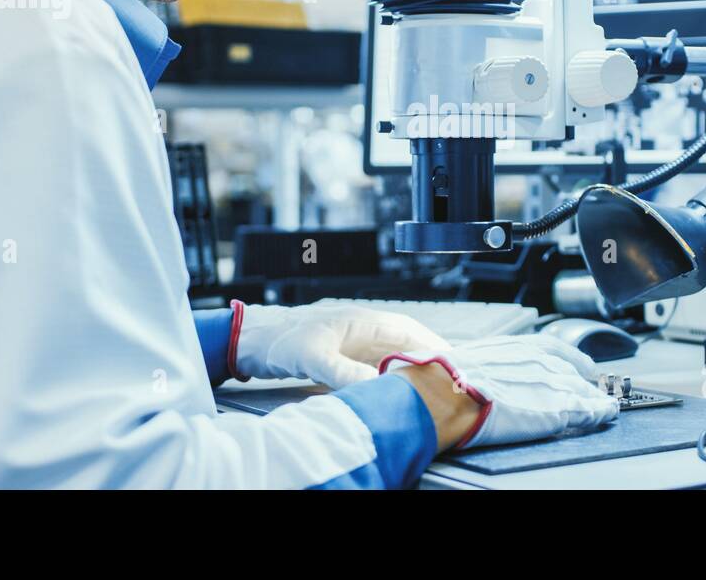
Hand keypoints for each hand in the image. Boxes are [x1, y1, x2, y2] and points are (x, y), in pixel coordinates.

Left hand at [229, 301, 449, 388]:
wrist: (253, 341)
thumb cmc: (280, 341)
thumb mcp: (312, 358)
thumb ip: (344, 371)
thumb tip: (377, 385)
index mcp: (359, 320)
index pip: (405, 330)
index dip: (430, 344)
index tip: (451, 358)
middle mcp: (361, 328)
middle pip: (404, 340)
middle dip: (428, 354)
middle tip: (452, 373)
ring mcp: (353, 341)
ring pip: (392, 351)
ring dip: (412, 364)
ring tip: (433, 381)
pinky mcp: (344, 354)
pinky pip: (377, 363)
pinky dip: (393, 372)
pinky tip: (398, 385)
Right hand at [380, 334, 619, 448]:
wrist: (444, 393)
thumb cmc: (448, 377)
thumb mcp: (472, 358)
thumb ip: (486, 364)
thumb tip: (474, 374)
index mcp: (519, 346)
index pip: (555, 350)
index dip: (572, 359)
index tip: (584, 365)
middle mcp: (539, 360)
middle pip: (571, 372)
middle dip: (583, 383)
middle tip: (592, 391)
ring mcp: (550, 384)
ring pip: (582, 392)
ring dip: (594, 399)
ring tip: (603, 406)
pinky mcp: (556, 409)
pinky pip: (587, 411)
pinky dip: (599, 413)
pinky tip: (606, 414)